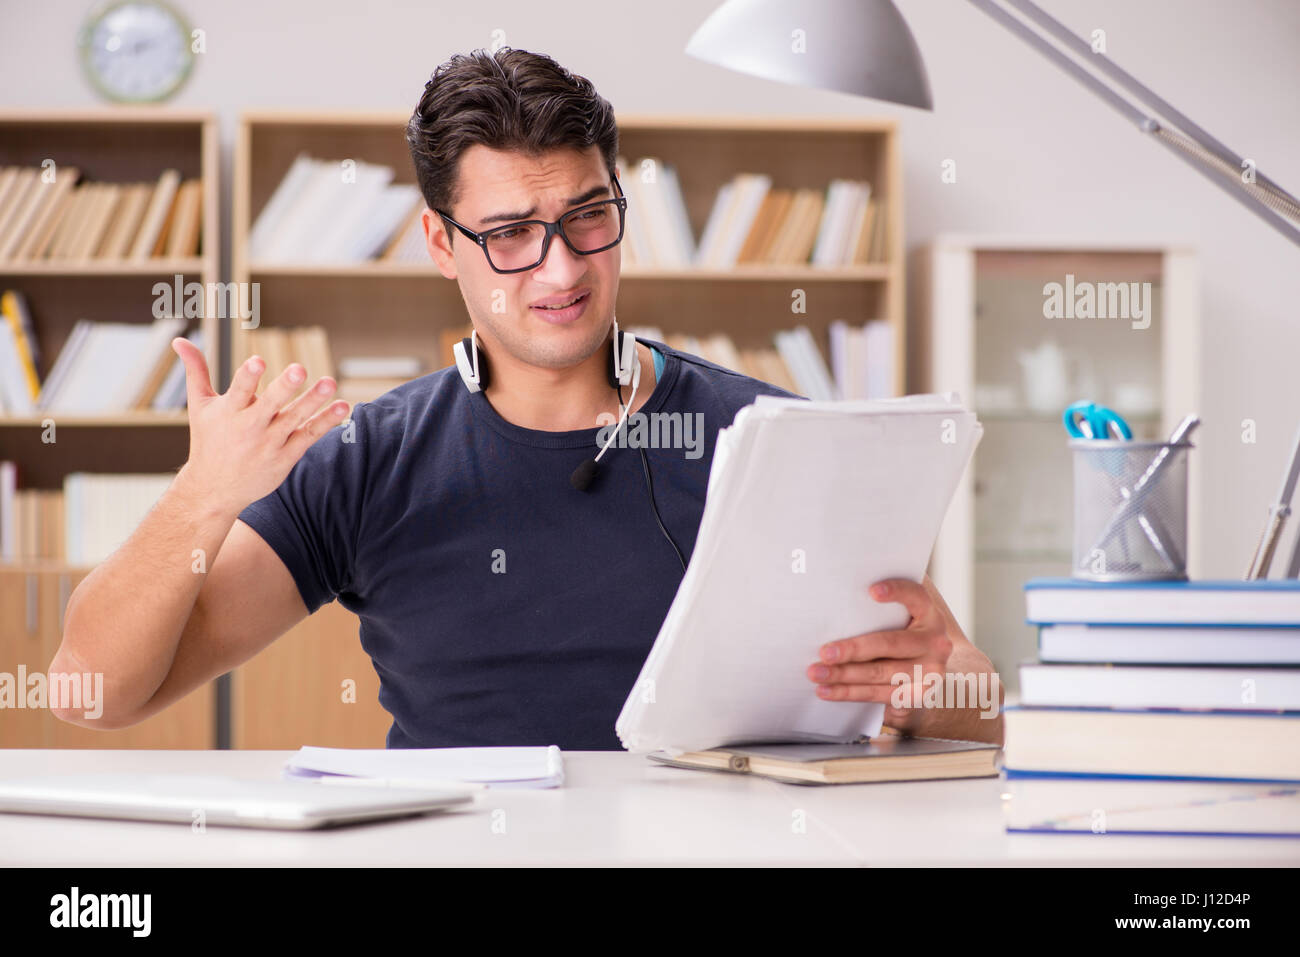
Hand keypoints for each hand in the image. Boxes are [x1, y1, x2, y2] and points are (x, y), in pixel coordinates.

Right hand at [170, 338, 349, 515]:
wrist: (215, 490)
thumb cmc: (208, 441)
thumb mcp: (199, 406)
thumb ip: (196, 371)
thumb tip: (179, 340)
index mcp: (228, 412)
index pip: (238, 391)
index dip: (248, 376)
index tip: (258, 360)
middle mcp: (250, 427)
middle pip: (270, 404)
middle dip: (283, 387)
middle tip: (300, 369)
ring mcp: (270, 443)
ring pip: (294, 419)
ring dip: (313, 402)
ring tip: (330, 382)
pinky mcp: (286, 456)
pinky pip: (309, 436)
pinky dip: (326, 422)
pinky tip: (342, 406)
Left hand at [805, 577, 953, 733]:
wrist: (928, 666)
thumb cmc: (902, 630)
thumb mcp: (899, 613)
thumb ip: (878, 604)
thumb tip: (836, 589)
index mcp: (929, 613)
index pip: (915, 596)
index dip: (896, 592)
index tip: (872, 591)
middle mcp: (935, 642)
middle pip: (890, 644)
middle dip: (854, 649)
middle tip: (824, 652)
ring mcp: (930, 671)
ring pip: (881, 674)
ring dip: (844, 675)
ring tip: (816, 673)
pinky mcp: (918, 695)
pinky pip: (878, 695)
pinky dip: (849, 693)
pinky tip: (826, 690)